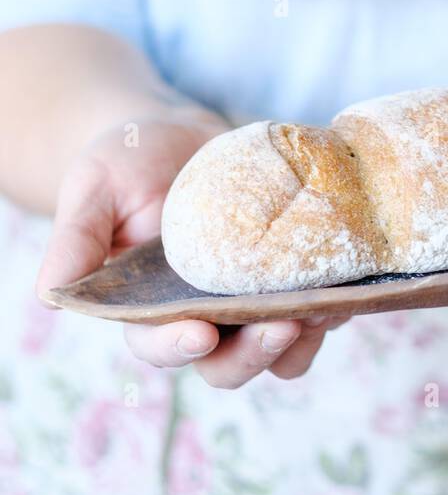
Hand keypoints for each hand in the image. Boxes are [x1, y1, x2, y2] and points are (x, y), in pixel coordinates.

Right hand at [36, 114, 350, 386]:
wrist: (181, 132)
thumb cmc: (127, 160)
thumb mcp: (94, 184)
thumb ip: (77, 236)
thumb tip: (49, 292)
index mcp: (147, 308)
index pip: (158, 345)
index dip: (177, 348)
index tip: (200, 332)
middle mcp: (202, 314)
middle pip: (228, 362)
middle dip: (256, 352)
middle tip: (284, 323)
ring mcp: (251, 299)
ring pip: (282, 348)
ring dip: (306, 336)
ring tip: (327, 304)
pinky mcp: (291, 275)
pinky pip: (320, 305)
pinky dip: (336, 301)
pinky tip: (350, 277)